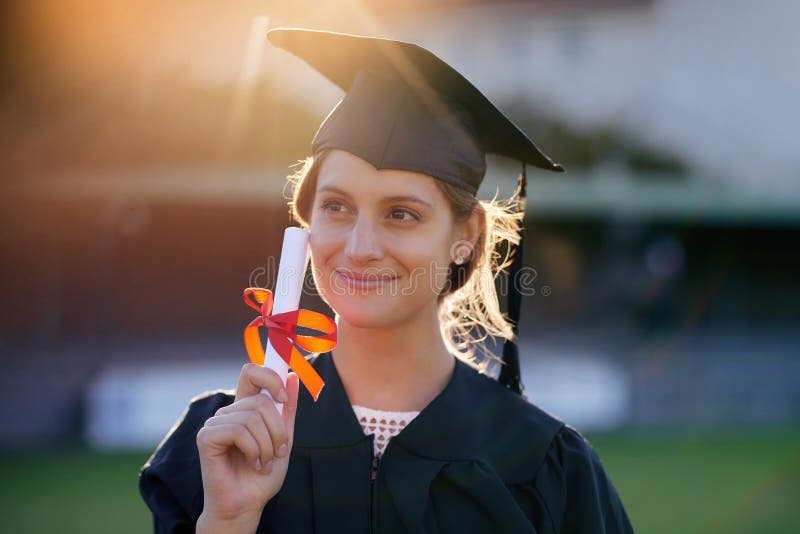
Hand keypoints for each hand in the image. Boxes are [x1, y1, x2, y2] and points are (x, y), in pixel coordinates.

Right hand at [196, 363, 298, 530]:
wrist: (247, 504)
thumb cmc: (263, 474)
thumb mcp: (284, 439)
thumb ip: (287, 410)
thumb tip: (291, 376)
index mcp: (245, 408)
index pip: (251, 373)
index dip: (269, 376)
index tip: (284, 397)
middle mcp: (229, 412)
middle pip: (261, 400)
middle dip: (278, 429)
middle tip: (278, 452)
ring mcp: (215, 423)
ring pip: (252, 418)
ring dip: (267, 446)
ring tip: (264, 463)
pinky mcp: (206, 437)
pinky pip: (239, 431)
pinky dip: (253, 450)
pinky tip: (252, 464)